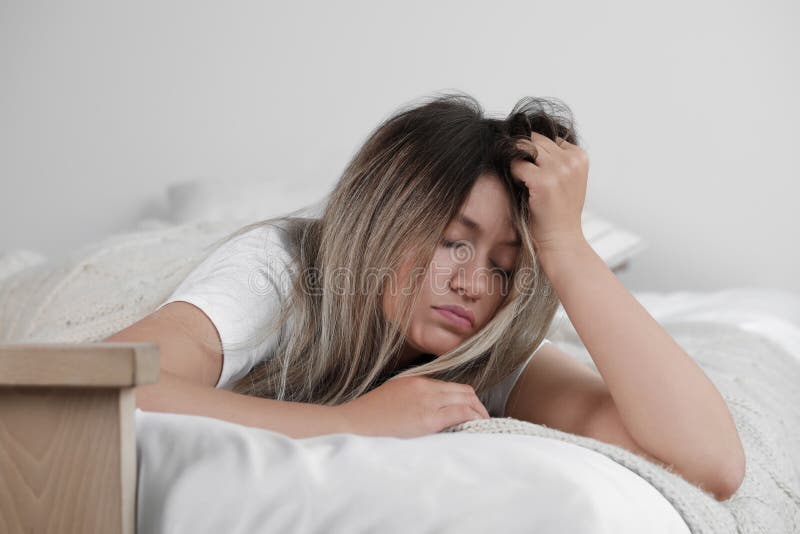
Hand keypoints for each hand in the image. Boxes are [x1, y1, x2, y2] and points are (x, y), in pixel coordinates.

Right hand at [334, 375, 490, 437]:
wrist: (353, 422)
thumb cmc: (370, 415)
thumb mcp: (394, 396)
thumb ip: (415, 398)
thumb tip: (434, 410)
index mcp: (417, 381)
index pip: (454, 387)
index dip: (468, 400)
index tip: (473, 412)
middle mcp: (425, 387)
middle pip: (464, 391)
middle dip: (478, 406)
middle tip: (483, 421)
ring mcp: (426, 401)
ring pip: (466, 400)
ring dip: (478, 413)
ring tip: (482, 426)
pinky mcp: (426, 418)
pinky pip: (459, 413)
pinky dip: (472, 418)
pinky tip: (474, 428)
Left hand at [510, 132, 588, 254]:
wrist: (561, 240)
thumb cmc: (559, 212)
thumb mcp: (566, 179)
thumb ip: (555, 159)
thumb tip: (524, 138)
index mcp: (580, 156)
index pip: (548, 138)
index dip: (536, 151)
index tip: (534, 169)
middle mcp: (572, 160)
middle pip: (535, 140)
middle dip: (524, 153)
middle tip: (521, 174)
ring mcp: (559, 170)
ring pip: (524, 149)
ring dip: (517, 162)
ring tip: (520, 181)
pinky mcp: (543, 181)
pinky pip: (516, 165)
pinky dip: (512, 174)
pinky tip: (518, 187)